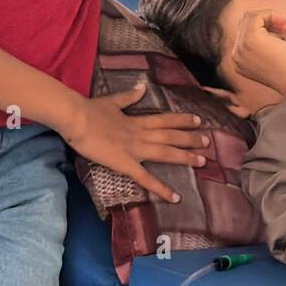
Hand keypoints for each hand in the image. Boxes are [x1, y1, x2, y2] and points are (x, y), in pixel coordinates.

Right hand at [64, 84, 208, 203]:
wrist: (77, 118)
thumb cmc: (90, 110)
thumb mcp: (112, 101)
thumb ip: (128, 97)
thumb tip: (142, 87)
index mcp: (136, 120)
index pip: (164, 119)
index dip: (181, 120)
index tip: (197, 120)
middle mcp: (140, 134)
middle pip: (170, 136)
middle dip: (190, 139)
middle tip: (208, 142)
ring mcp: (135, 149)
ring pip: (165, 153)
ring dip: (185, 157)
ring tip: (202, 161)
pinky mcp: (125, 163)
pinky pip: (146, 178)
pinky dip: (161, 188)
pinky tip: (175, 197)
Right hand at [227, 9, 285, 94]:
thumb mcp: (273, 58)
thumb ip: (265, 46)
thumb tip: (269, 26)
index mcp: (239, 62)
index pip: (245, 33)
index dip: (265, 28)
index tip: (283, 33)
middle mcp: (236, 55)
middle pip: (246, 24)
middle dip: (268, 21)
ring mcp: (241, 47)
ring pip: (250, 18)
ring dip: (271, 18)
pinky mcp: (251, 38)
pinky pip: (257, 16)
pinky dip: (273, 15)